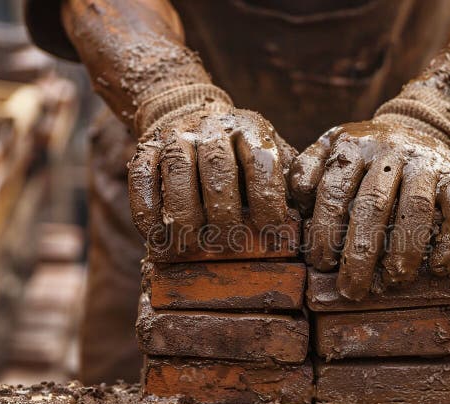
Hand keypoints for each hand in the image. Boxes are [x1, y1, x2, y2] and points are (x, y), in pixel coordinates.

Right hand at [128, 107, 296, 257]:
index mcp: (250, 128)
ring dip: (184, 214)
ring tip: (190, 247)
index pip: (262, 160)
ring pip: (178, 169)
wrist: (190, 111)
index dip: (266, 197)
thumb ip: (290, 180)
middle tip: (227, 245)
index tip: (269, 230)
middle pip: (218, 167)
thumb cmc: (241, 153)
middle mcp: (213, 126)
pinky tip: (157, 237)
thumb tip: (308, 214)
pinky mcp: (145, 147)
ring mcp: (176, 134)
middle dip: (223, 211)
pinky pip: (141, 177)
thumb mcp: (271, 154)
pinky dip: (147, 209)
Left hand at [289, 120, 449, 299]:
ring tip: (394, 281)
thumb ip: (306, 170)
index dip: (325, 230)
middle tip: (352, 289)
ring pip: (415, 207)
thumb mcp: (330, 148)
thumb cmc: (364, 154)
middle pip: (373, 203)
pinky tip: (440, 268)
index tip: (321, 264)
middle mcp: (389, 152)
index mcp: (352, 148)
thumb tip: (296, 204)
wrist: (418, 126)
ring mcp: (425, 164)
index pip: (334, 190)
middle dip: (360, 252)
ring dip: (405, 249)